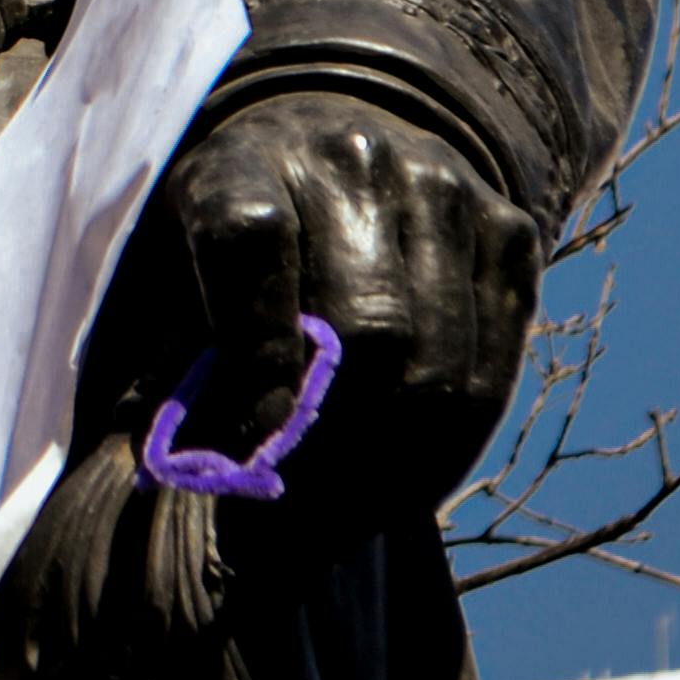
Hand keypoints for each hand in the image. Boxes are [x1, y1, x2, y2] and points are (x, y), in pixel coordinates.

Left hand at [156, 89, 540, 533]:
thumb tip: (182, 478)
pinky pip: (495, 369)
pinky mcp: (509, 227)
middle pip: (367, 325)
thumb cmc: (228, 245)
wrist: (331, 144)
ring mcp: (443, 186)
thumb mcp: (173, 275)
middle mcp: (352, 158)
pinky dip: (451, 452)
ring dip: (394, 473)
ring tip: (348, 529)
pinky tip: (406, 492)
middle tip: (298, 535)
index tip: (249, 449)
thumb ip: (170, 368)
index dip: (254, 355)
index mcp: (244, 158)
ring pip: (437, 363)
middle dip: (333, 452)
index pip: (251, 243)